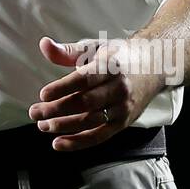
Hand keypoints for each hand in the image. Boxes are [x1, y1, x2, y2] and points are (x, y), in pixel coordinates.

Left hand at [28, 36, 168, 150]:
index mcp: (110, 66)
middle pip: (85, 103)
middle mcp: (119, 88)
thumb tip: (44, 45)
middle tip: (35, 112)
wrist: (155, 66)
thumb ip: (67, 50)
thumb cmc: (118, 56)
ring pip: (91, 121)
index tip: (43, 94)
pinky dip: (79, 142)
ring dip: (64, 126)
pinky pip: (100, 137)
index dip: (63, 88)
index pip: (84, 79)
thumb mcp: (95, 47)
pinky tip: (59, 143)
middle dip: (57, 110)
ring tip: (42, 125)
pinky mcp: (123, 123)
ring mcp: (122, 108)